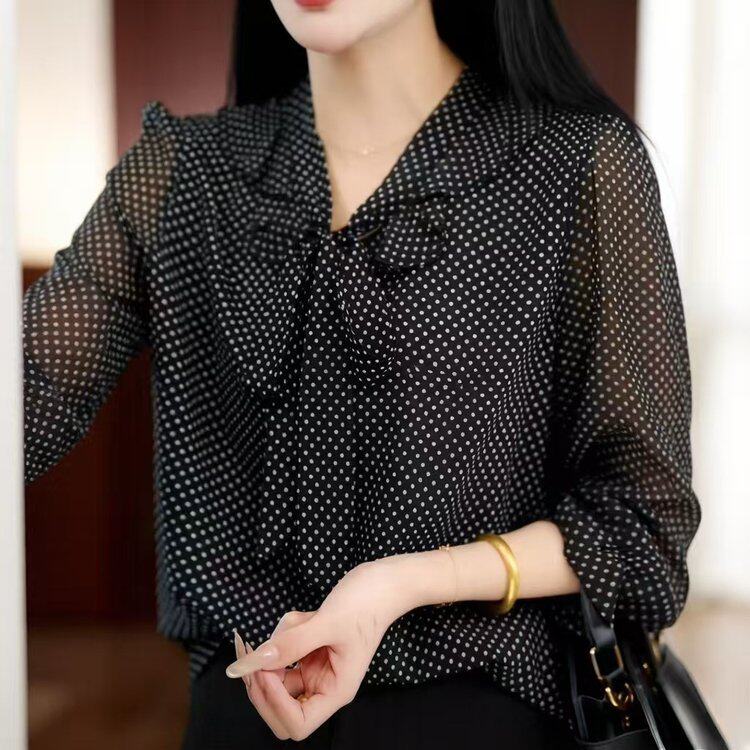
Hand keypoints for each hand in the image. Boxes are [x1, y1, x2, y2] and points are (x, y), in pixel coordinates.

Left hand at [225, 561, 411, 740]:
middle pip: (278, 708)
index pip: (297, 723)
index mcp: (336, 690)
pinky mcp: (308, 652)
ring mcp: (314, 669)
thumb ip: (290, 644)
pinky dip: (281, 636)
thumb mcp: (328, 621)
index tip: (265, 670)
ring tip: (297, 620)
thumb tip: (250, 663)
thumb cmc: (367, 602)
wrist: (383, 582)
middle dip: (262, 684)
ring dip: (274, 650)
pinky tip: (300, 618)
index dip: (275, 704)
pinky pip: (281, 653)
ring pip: (275, 676)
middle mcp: (323, 685)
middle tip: (253, 652)